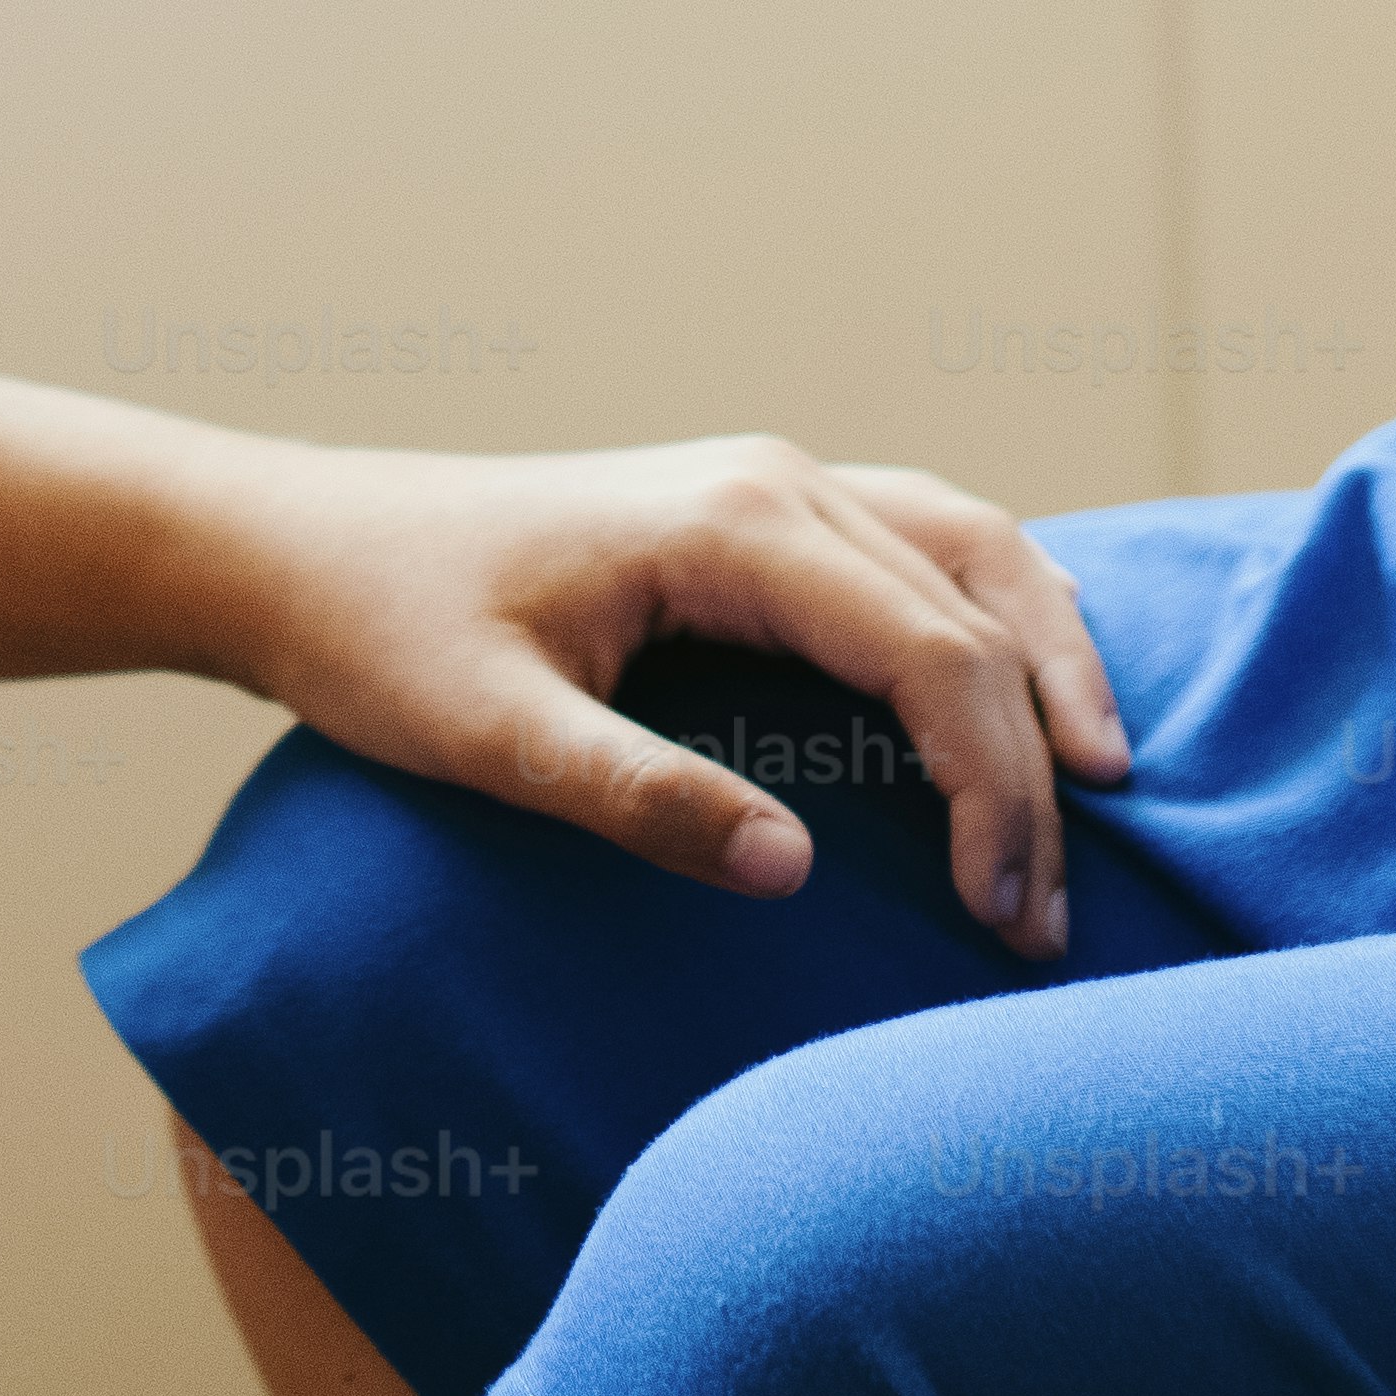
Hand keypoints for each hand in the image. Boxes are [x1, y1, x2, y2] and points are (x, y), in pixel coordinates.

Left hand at [181, 428, 1133, 960]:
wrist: (298, 548)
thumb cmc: (380, 634)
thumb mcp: (490, 736)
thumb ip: (638, 799)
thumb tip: (791, 870)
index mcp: (731, 524)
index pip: (928, 653)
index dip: (991, 786)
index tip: (999, 913)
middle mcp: (774, 481)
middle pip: (974, 610)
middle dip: (1034, 762)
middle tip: (1044, 912)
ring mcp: (769, 485)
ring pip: (974, 551)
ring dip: (1045, 664)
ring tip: (1097, 789)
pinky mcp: (750, 514)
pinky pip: (921, 548)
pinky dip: (994, 618)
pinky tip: (1017, 695)